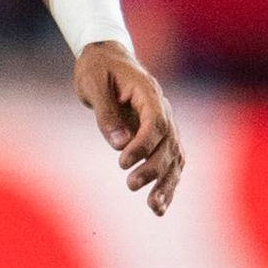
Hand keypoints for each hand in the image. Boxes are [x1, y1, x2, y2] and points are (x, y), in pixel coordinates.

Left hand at [76, 43, 182, 214]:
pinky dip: (167, 183)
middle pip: (168, 143)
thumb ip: (106, 113)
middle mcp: (164, 110)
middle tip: (130, 185)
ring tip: (155, 208)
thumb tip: (119, 144)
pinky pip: (170, 161)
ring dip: (167, 183)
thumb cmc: (97, 69)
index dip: (143, 145)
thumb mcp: (94, 84)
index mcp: (150, 93)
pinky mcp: (159, 137)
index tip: (123, 162)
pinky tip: (159, 206)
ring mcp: (165, 124)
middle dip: (153, 168)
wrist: (106, 59)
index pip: (155, 123)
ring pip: (174, 157)